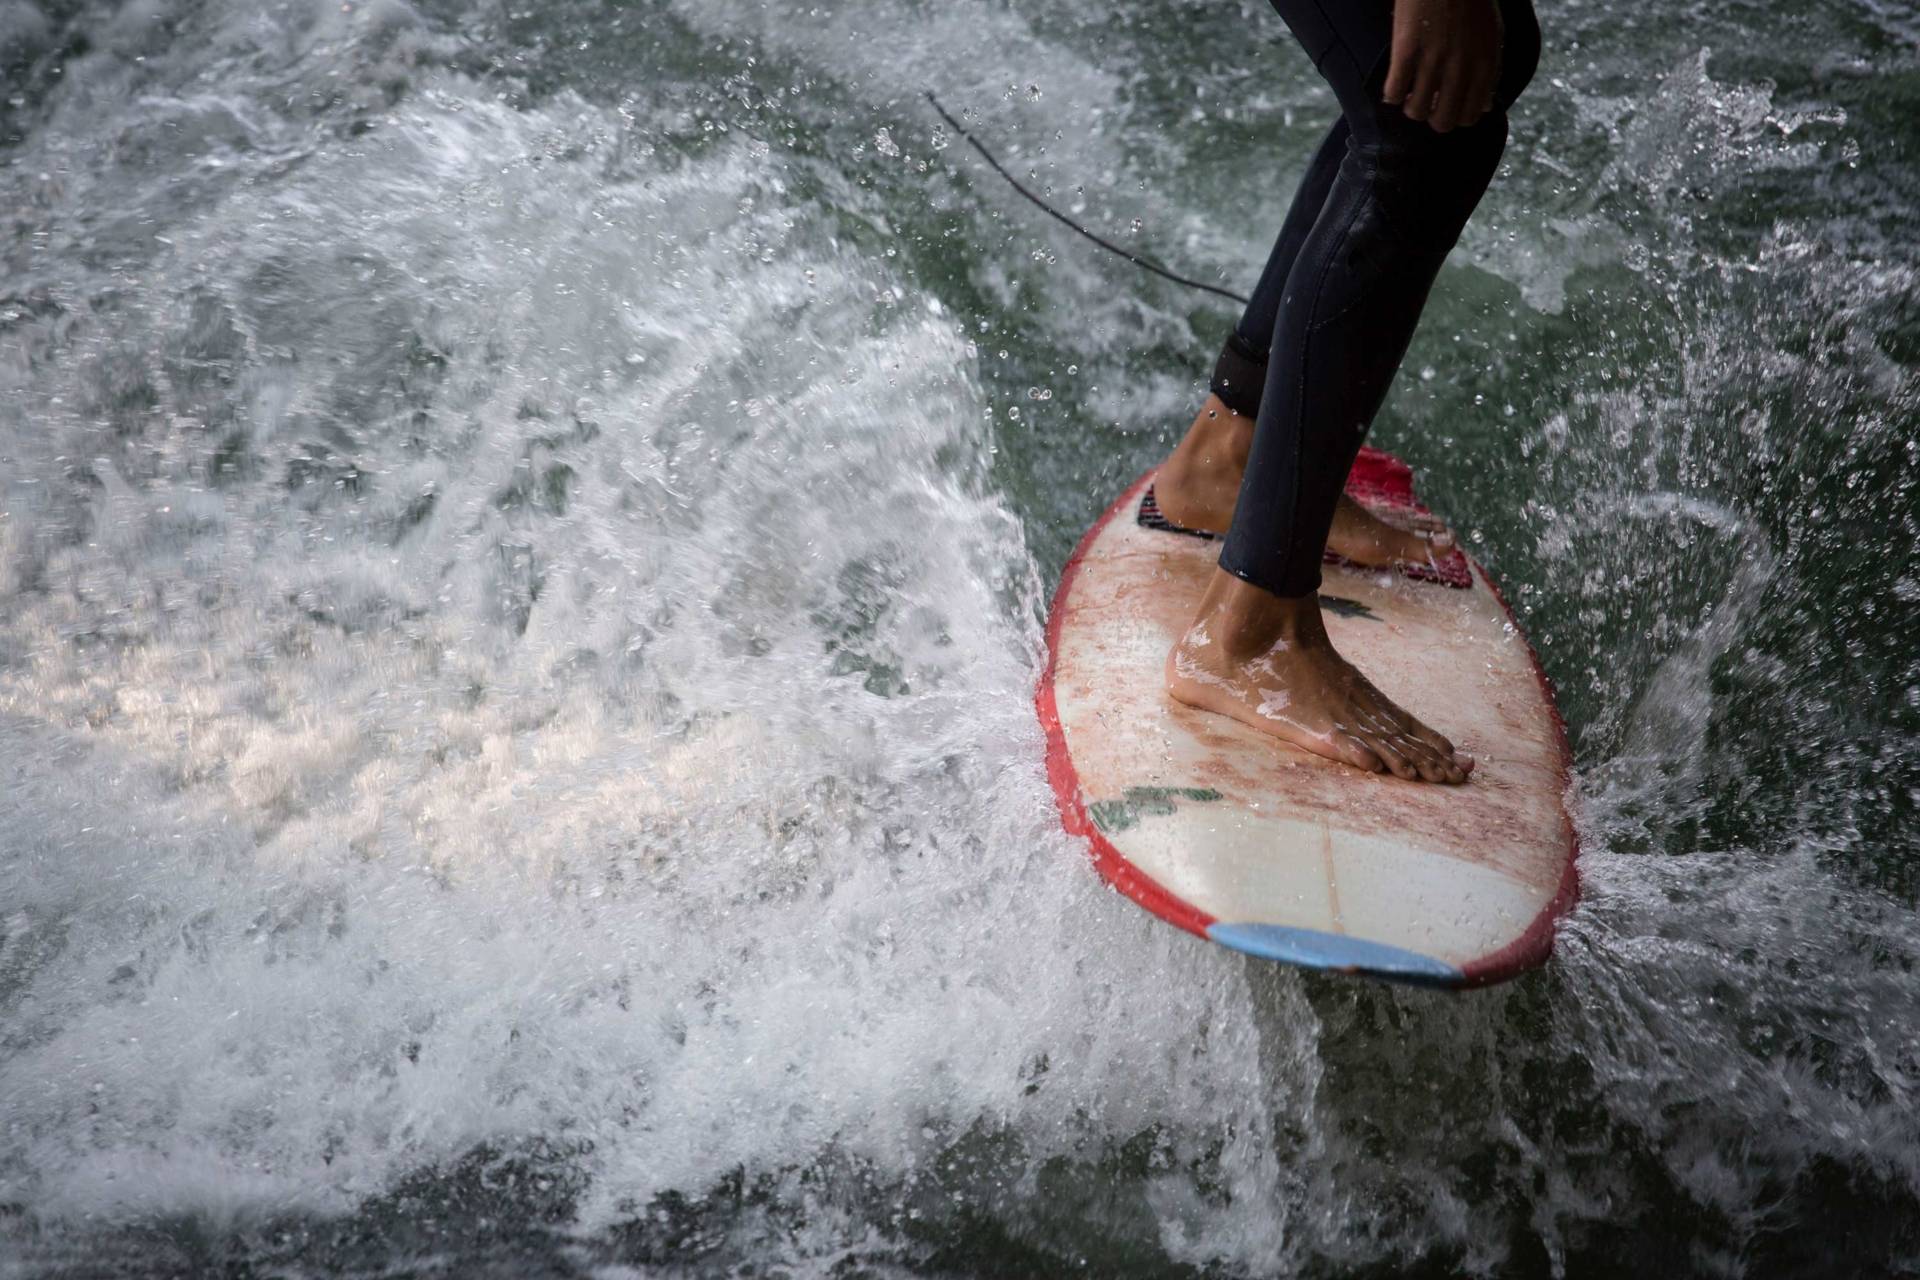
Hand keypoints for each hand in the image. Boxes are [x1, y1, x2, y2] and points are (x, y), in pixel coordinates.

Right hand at [1382, 0, 1504, 133]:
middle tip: (1426, 102)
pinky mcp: (1406, 50)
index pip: (1471, 115)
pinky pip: (1393, 92)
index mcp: (1485, 63)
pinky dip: (1391, 95)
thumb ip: (1489, 71)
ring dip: (1410, 107)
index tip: (1445, 105)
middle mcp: (1461, 67)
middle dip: (1432, 117)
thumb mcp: (1491, 34)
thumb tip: (1486, 106)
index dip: (1456, 116)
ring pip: (1416, 111)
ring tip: (1408, 93)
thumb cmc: (1470, 1)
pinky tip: (1394, 85)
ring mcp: (1433, 59)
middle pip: (1443, 120)